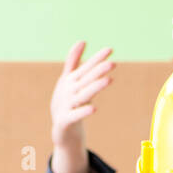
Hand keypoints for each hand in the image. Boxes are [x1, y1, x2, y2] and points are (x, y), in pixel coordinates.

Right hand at [49, 41, 113, 172]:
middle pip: (85, 80)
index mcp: (70, 81)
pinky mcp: (64, 121)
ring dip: (95, 88)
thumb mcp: (70, 82)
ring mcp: (65, 106)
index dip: (97, 58)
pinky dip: (83, 112)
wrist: (60, 131)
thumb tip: (82, 41)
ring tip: (108, 80)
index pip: (86, 68)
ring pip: (82, 96)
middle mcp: (67, 91)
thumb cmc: (68, 103)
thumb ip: (74, 62)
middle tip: (112, 63)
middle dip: (98, 71)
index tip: (110, 49)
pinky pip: (75, 116)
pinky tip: (94, 108)